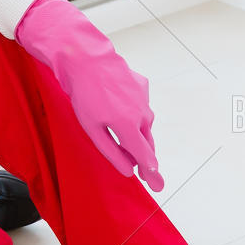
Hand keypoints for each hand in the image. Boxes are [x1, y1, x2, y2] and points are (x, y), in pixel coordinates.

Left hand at [15, 0, 163, 191]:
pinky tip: (122, 109)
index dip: (151, 172)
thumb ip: (112, 151)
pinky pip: (140, 105)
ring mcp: (144, 98)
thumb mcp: (92, 128)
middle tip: (147, 174)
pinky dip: (134, 111)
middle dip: (147, 158)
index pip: (144, 156)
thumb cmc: (85, 95)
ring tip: (131, 144)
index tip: (159, 186)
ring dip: (140, 135)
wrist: (88, 59)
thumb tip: (128, 171)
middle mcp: (142, 113)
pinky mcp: (142, 86)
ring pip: (145, 124)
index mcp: (129, 126)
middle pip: (147, 142)